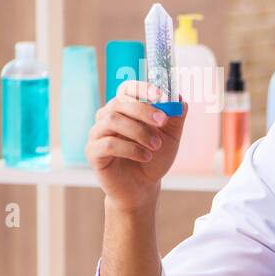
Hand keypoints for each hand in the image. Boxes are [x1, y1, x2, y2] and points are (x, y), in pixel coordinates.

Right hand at [86, 81, 186, 211]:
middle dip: (143, 110)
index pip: (127, 89)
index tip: (160, 95)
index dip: (141, 88)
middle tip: (162, 122)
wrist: (143, 187)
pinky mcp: (93, 152)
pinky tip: (145, 156)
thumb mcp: (170, 138)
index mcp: (125, 109)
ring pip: (112, 120)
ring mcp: (97, 134)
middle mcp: (107, 117)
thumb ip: (175, 118)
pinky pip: (107, 144)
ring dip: (138, 131)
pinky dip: (130, 148)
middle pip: (119, 102)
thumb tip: (180, 99)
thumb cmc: (154, 159)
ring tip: (156, 146)